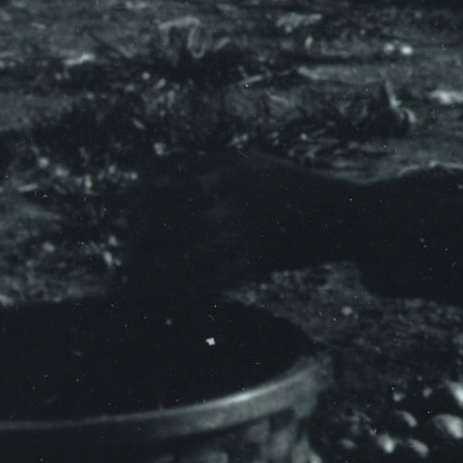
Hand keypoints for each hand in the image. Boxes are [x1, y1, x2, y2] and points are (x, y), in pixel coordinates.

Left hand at [126, 150, 348, 290]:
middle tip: (123, 253)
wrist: (339, 214)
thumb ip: (206, 162)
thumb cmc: (287, 183)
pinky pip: (220, 281)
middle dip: (143, 242)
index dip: (141, 203)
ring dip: (162, 273)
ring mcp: (246, 237)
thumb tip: (160, 168)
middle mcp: (232, 207)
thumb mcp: (248, 162)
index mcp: (226, 178)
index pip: (171, 189)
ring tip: (137, 283)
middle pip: (176, 227)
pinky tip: (175, 300)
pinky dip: (194, 292)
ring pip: (194, 259)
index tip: (123, 215)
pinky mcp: (258, 262)